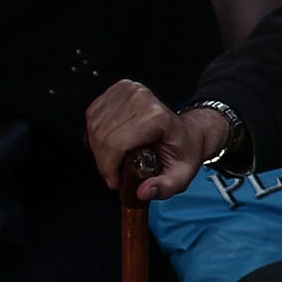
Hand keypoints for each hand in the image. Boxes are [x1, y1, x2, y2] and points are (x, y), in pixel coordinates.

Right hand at [84, 79, 222, 200]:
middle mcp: (140, 99)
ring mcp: (128, 91)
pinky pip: (93, 117)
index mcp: (156, 116)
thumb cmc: (184, 150)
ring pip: (94, 127)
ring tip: (115, 160)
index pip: (117, 143)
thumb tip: (143, 192)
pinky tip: (111, 143)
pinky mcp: (117, 89)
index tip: (115, 181)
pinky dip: (96, 135)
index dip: (110, 167)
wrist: (188, 131)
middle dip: (104, 161)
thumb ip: (164, 188)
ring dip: (99, 149)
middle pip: (103, 136)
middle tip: (114, 174)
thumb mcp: (182, 175)